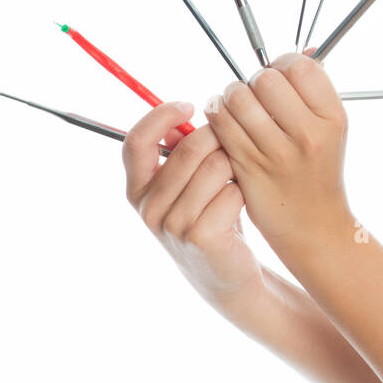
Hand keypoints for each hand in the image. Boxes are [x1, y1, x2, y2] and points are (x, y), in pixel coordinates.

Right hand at [122, 100, 263, 309]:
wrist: (227, 276)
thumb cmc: (211, 219)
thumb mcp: (187, 187)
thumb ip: (179, 153)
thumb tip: (182, 113)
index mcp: (137, 190)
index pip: (136, 141)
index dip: (161, 116)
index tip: (189, 106)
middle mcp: (148, 208)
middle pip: (189, 148)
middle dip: (220, 138)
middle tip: (237, 146)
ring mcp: (172, 225)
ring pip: (216, 167)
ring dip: (238, 165)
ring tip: (242, 176)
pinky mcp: (201, 237)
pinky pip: (233, 191)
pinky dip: (246, 191)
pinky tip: (246, 202)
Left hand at [204, 46, 352, 254]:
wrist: (314, 223)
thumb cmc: (318, 169)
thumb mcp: (330, 128)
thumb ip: (316, 90)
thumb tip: (308, 50)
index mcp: (332, 117)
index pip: (301, 67)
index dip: (283, 65)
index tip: (278, 78)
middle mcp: (308, 134)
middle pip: (265, 79)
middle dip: (253, 81)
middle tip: (255, 95)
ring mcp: (278, 152)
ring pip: (237, 98)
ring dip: (230, 96)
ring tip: (236, 107)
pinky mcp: (249, 167)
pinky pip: (221, 124)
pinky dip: (216, 115)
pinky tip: (223, 120)